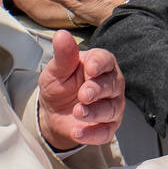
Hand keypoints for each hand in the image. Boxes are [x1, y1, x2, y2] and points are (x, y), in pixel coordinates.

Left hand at [38, 31, 125, 149]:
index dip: (100, 64)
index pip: (106, 60)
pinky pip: (106, 132)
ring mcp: (112, 105)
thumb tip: (62, 35)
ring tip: (78, 112)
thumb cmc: (60, 85)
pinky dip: (93, 134)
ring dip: (95, 112)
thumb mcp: (57, 70)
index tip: (90, 69)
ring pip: (111, 109)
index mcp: (100, 64)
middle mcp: (111, 84)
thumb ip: (63, 55)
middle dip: (98, 90)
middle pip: (112, 85)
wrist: (55, 112)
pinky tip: (79, 132)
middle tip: (83, 94)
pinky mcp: (108, 126)